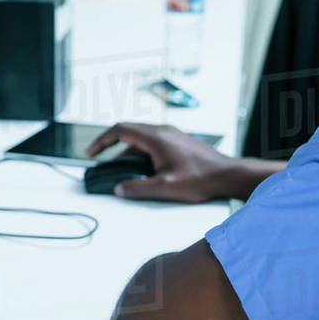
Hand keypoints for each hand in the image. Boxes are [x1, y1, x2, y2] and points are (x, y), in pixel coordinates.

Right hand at [85, 122, 279, 202]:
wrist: (227, 175)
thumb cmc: (201, 178)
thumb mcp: (165, 187)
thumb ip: (138, 188)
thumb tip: (119, 189)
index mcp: (155, 137)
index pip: (120, 130)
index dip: (102, 141)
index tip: (91, 152)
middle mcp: (162, 131)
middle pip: (127, 130)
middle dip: (110, 144)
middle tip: (98, 157)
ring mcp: (171, 135)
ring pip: (140, 138)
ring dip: (126, 151)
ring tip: (119, 170)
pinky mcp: (177, 142)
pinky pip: (151, 142)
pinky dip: (139, 152)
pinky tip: (141, 169)